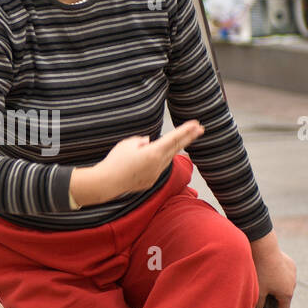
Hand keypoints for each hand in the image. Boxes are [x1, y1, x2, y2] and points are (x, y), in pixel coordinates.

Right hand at [74, 120, 203, 204]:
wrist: (107, 183)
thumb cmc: (115, 160)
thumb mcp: (127, 144)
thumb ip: (141, 141)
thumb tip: (149, 142)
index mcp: (154, 152)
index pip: (174, 138)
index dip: (185, 130)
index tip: (196, 124)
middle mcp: (158, 164)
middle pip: (176, 148)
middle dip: (189, 138)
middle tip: (200, 129)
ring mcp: (155, 174)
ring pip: (167, 158)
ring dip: (171, 149)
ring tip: (175, 141)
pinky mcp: (150, 181)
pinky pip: (157, 168)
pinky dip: (156, 161)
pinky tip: (147, 159)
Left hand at [250, 232, 296, 307]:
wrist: (264, 247)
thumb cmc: (260, 270)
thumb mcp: (257, 290)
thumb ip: (259, 303)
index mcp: (286, 294)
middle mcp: (292, 284)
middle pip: (282, 297)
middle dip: (274, 299)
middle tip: (264, 296)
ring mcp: (292, 273)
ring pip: (283, 284)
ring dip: (275, 285)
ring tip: (263, 277)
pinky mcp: (290, 264)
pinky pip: (283, 273)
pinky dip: (276, 274)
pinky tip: (268, 269)